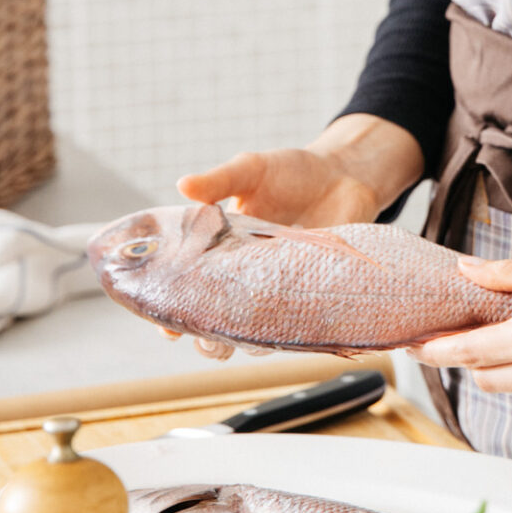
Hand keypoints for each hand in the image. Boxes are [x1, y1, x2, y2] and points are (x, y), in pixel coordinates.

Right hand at [169, 114, 424, 359]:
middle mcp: (244, 280)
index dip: (171, 314)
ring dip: (247, 342)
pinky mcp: (312, 294)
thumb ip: (219, 181)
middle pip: (216, 327)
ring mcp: (279, 291)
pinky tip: (287, 323)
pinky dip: (289, 329)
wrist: (344, 175)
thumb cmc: (291, 172)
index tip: (166, 326)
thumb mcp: (251, 170)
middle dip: (206, 341)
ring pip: (255, 337)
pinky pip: (297, 325)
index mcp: (219, 253)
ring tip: (247, 333)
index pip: (187, 292)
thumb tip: (183, 185)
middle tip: (207, 337)